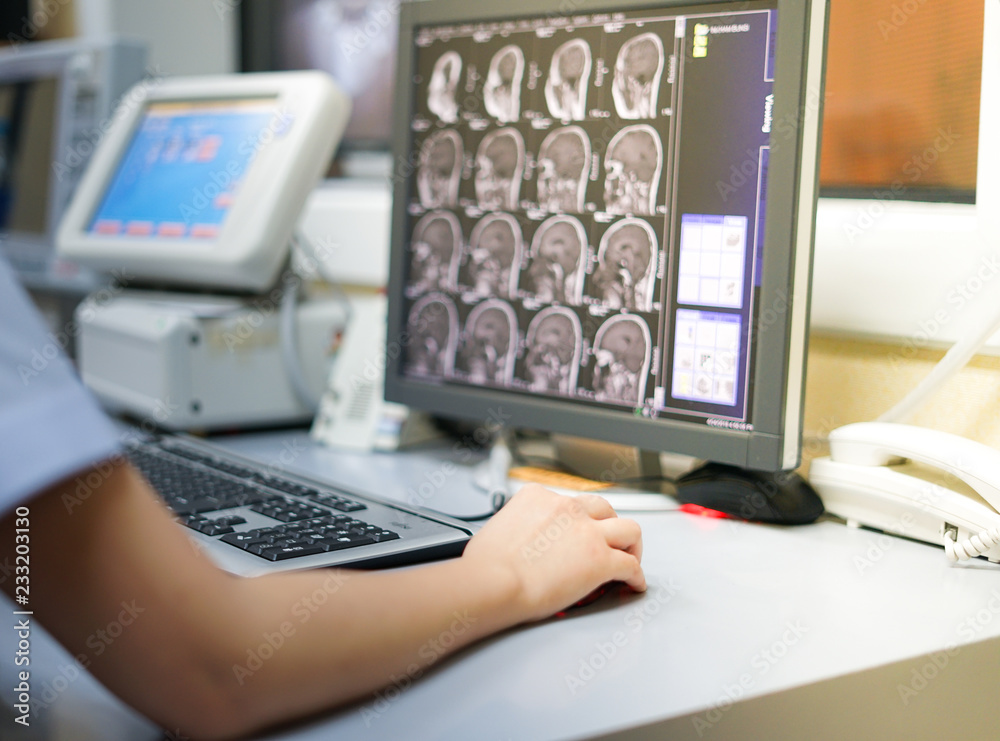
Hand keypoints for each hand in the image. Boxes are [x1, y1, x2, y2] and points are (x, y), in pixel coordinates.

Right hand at [462, 485, 644, 622]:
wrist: (492, 583)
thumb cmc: (486, 565)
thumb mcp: (497, 527)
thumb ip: (516, 527)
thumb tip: (516, 541)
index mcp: (539, 497)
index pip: (569, 502)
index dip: (577, 520)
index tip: (577, 533)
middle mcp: (567, 508)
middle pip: (604, 509)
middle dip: (609, 525)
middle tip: (609, 542)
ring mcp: (587, 533)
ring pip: (628, 529)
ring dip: (632, 545)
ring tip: (631, 558)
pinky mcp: (601, 560)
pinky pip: (630, 566)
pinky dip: (635, 577)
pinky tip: (633, 584)